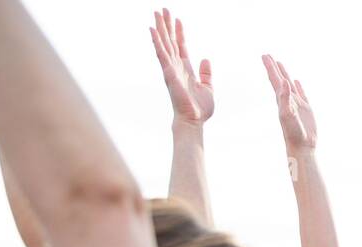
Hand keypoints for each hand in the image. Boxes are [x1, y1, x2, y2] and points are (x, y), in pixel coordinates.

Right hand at [150, 8, 212, 126]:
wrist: (194, 121)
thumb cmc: (200, 109)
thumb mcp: (208, 88)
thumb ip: (206, 73)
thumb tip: (205, 59)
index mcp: (186, 69)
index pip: (181, 46)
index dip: (179, 32)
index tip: (177, 19)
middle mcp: (176, 66)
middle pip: (170, 41)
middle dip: (167, 25)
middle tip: (163, 9)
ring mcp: (171, 68)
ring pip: (164, 43)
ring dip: (160, 28)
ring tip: (157, 13)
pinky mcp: (168, 72)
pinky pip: (161, 54)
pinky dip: (156, 41)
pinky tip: (152, 29)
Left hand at [263, 54, 315, 149]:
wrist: (302, 146)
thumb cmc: (293, 132)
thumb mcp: (287, 113)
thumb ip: (284, 98)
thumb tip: (283, 82)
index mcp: (281, 99)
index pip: (274, 79)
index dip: (270, 67)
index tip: (265, 55)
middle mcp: (287, 100)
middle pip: (279, 79)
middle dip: (273, 67)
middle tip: (267, 55)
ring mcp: (297, 104)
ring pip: (290, 85)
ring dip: (284, 74)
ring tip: (280, 64)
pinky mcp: (306, 109)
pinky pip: (301, 93)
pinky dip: (298, 86)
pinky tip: (296, 81)